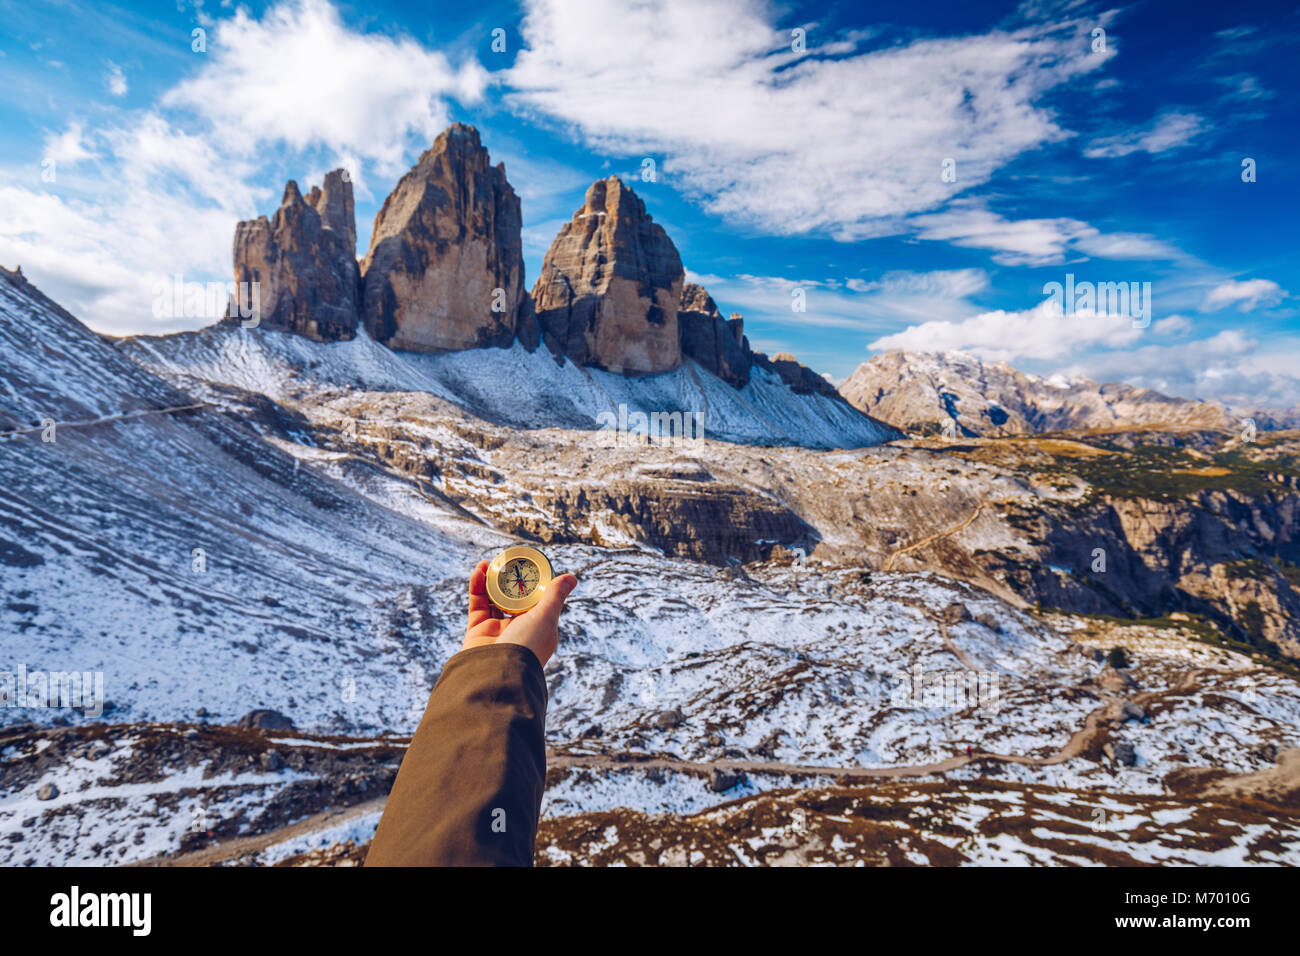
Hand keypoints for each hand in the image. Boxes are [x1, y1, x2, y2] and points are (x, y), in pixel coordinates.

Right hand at [463, 560, 577, 667]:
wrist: (496, 673)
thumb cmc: (527, 645)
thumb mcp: (546, 617)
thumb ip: (555, 595)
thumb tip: (572, 577)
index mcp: (539, 628)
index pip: (537, 601)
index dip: (532, 583)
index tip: (528, 566)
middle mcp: (519, 630)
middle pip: (513, 598)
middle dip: (508, 580)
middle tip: (506, 562)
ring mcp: (497, 630)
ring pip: (493, 599)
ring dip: (490, 579)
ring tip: (490, 562)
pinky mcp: (477, 630)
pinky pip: (477, 604)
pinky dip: (477, 586)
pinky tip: (480, 570)